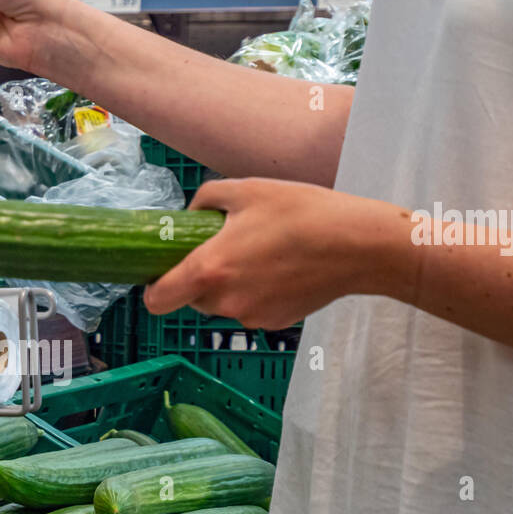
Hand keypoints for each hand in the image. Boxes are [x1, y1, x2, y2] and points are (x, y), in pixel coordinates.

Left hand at [143, 178, 416, 327]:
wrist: (359, 247)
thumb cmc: (302, 212)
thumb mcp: (247, 189)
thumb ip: (206, 200)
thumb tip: (190, 214)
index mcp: (209, 270)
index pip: (156, 301)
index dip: (153, 287)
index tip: (162, 271)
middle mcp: (225, 302)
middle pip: (191, 299)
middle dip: (199, 277)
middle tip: (225, 247)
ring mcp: (250, 317)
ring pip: (222, 304)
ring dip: (229, 284)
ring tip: (260, 252)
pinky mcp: (274, 324)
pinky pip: (250, 309)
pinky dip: (256, 292)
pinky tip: (282, 267)